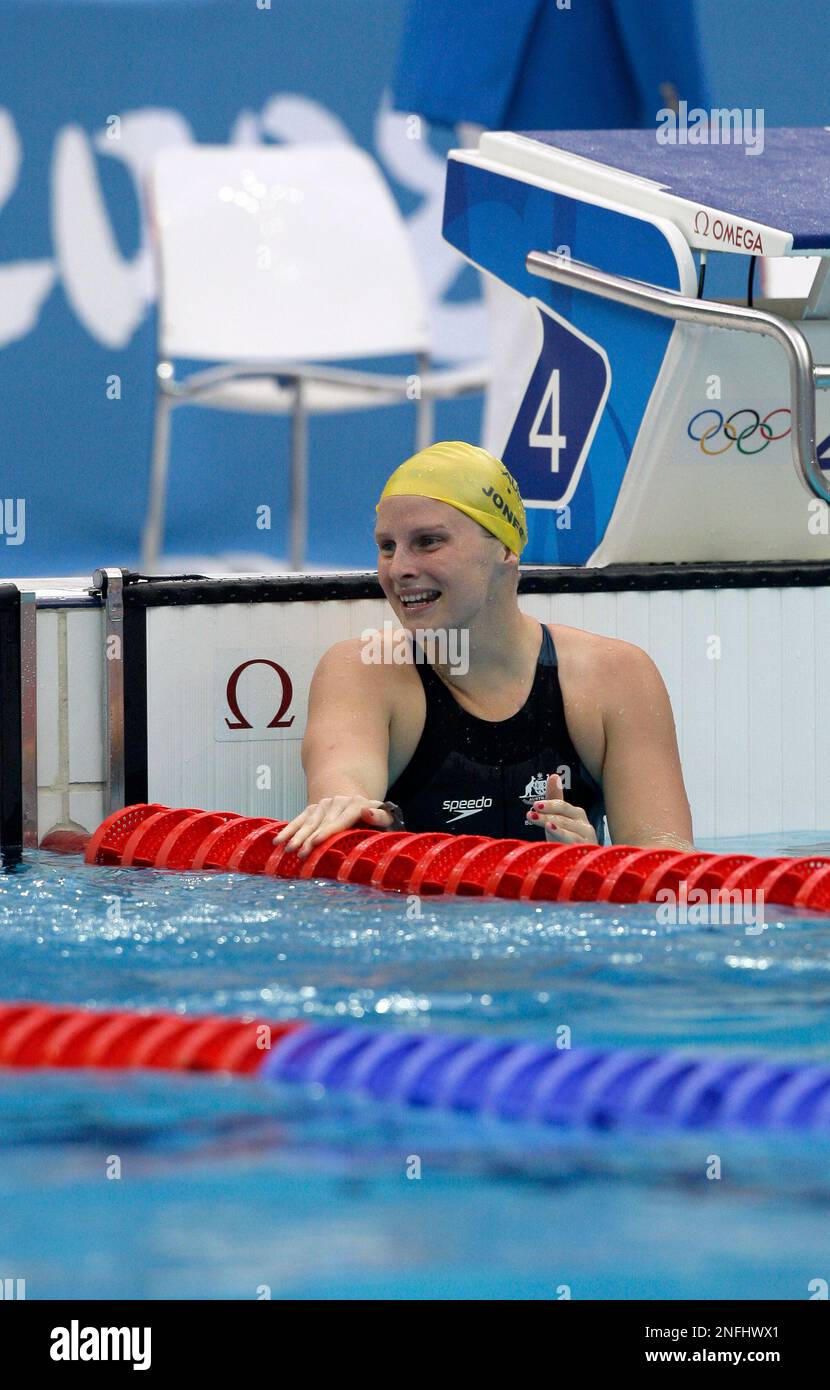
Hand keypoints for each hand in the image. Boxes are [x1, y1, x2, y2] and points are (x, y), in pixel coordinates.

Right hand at [272, 796, 395, 858]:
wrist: (359, 804)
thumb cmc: (376, 820)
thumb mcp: (386, 819)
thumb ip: (381, 816)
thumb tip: (367, 812)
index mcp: (357, 804)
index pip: (341, 820)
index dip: (328, 831)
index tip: (316, 841)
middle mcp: (339, 801)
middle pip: (322, 823)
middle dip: (310, 839)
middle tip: (301, 853)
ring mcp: (324, 804)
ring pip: (309, 822)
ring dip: (297, 836)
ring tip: (288, 849)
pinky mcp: (314, 808)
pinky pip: (300, 819)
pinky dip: (289, 830)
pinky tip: (279, 840)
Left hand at [525, 773, 598, 844]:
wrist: (582, 863)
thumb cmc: (568, 839)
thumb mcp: (558, 818)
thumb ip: (555, 798)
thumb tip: (554, 775)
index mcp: (577, 814)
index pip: (562, 806)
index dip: (549, 805)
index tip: (535, 805)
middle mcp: (584, 824)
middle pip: (564, 817)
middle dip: (546, 815)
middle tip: (531, 814)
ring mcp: (586, 838)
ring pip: (568, 829)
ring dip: (553, 825)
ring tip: (543, 822)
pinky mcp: (586, 850)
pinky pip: (573, 842)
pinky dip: (563, 837)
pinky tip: (553, 832)